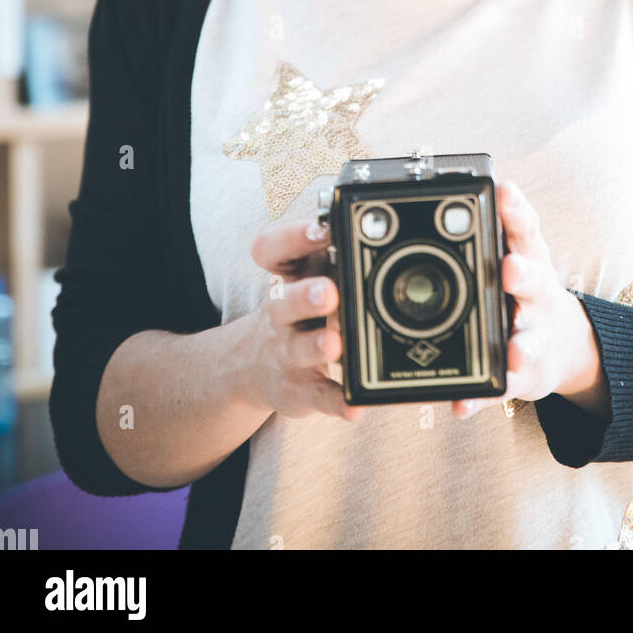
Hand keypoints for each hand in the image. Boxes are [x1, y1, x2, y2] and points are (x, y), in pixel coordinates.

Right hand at [247, 214, 365, 422]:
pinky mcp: (298, 390)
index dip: (293, 237)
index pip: (273, 249)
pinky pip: (319, 397)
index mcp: (288, 275)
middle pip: (284, 300)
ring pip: (299, 349)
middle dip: (306, 295)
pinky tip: (355, 406)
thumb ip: (335, 253)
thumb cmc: (297, 309)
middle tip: (328, 291)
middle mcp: (282, 312)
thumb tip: (383, 226)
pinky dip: (337, 402)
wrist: (249, 366)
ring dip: (317, 346)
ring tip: (335, 343)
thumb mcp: (306, 275)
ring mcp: (287, 352)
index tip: (320, 228)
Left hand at [451, 180, 608, 420]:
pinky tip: (462, 403)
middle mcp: (535, 294)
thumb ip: (496, 226)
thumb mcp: (516, 252)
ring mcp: (534, 336)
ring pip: (528, 338)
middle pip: (533, 280)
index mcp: (527, 258)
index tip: (504, 191)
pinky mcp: (525, 376)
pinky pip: (502, 389)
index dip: (516, 210)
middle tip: (509, 268)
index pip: (525, 228)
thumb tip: (469, 184)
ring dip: (520, 344)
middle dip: (521, 274)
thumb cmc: (522, 289)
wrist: (563, 343)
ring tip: (514, 351)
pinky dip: (482, 396)